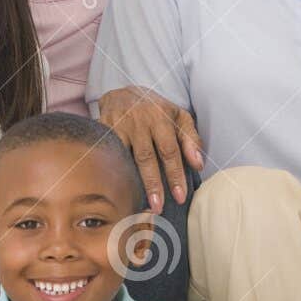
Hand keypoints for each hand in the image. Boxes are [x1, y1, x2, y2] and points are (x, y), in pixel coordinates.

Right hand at [97, 86, 202, 211]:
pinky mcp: (102, 129)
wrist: (123, 93)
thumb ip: (191, 139)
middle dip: (153, 184)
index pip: (170, 151)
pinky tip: (117, 189)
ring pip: (125, 157)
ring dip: (131, 182)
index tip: (180, 196)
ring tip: (138, 203)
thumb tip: (199, 164)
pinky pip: (108, 154)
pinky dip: (113, 172)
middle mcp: (139, 121)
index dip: (175, 175)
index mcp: (161, 117)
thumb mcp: (179, 117)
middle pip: (146, 157)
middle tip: (158, 207)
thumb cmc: (156, 110)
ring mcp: (118, 124)